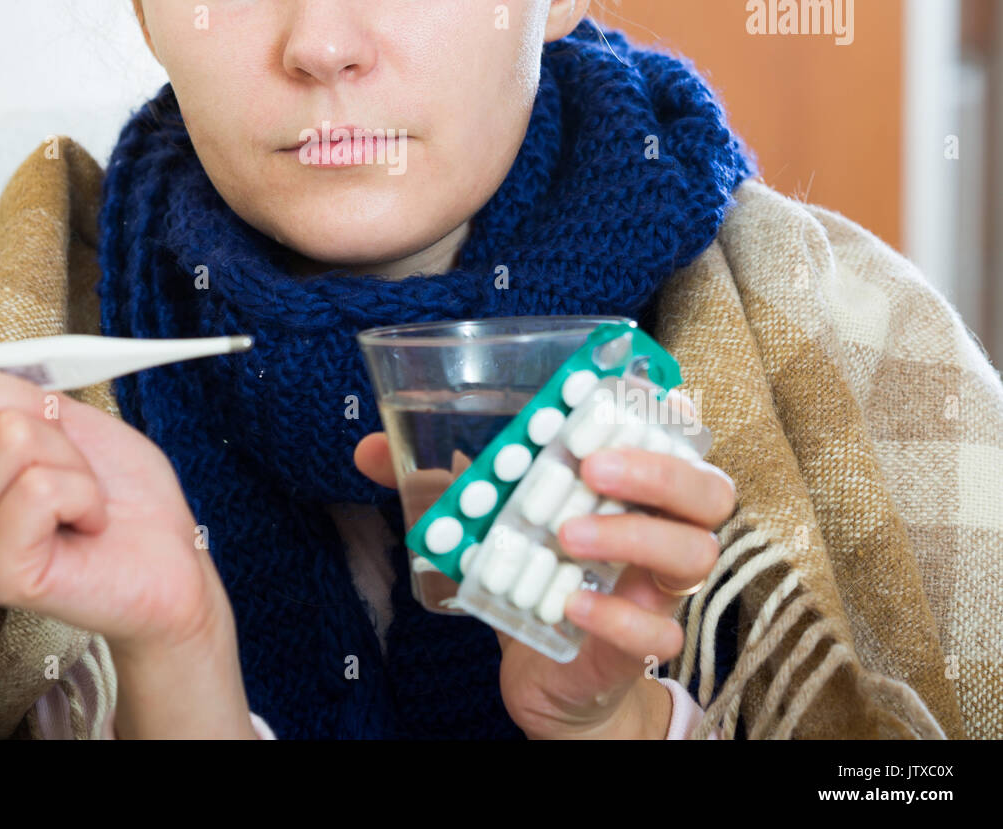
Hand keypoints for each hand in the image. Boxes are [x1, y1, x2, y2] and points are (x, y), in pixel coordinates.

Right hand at [0, 318, 226, 659]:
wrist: (163, 553)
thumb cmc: (110, 483)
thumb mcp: (55, 411)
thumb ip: (0, 386)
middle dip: (37, 406)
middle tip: (62, 455)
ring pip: (12, 436)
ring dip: (69, 456)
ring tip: (77, 495)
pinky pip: (40, 489)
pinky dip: (84, 493)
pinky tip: (86, 522)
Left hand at [354, 405, 735, 739]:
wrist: (549, 678)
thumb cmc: (534, 576)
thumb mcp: (488, 522)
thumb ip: (441, 484)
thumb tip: (369, 448)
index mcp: (631, 490)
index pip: (673, 439)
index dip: (656, 416)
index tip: (608, 398)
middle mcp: (657, 532)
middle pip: (708, 491)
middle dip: (656, 471)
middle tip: (589, 467)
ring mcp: (656, 591)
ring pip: (693, 554)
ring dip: (632, 539)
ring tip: (567, 537)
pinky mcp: (640, 647)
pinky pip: (657, 633)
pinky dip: (616, 617)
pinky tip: (569, 604)